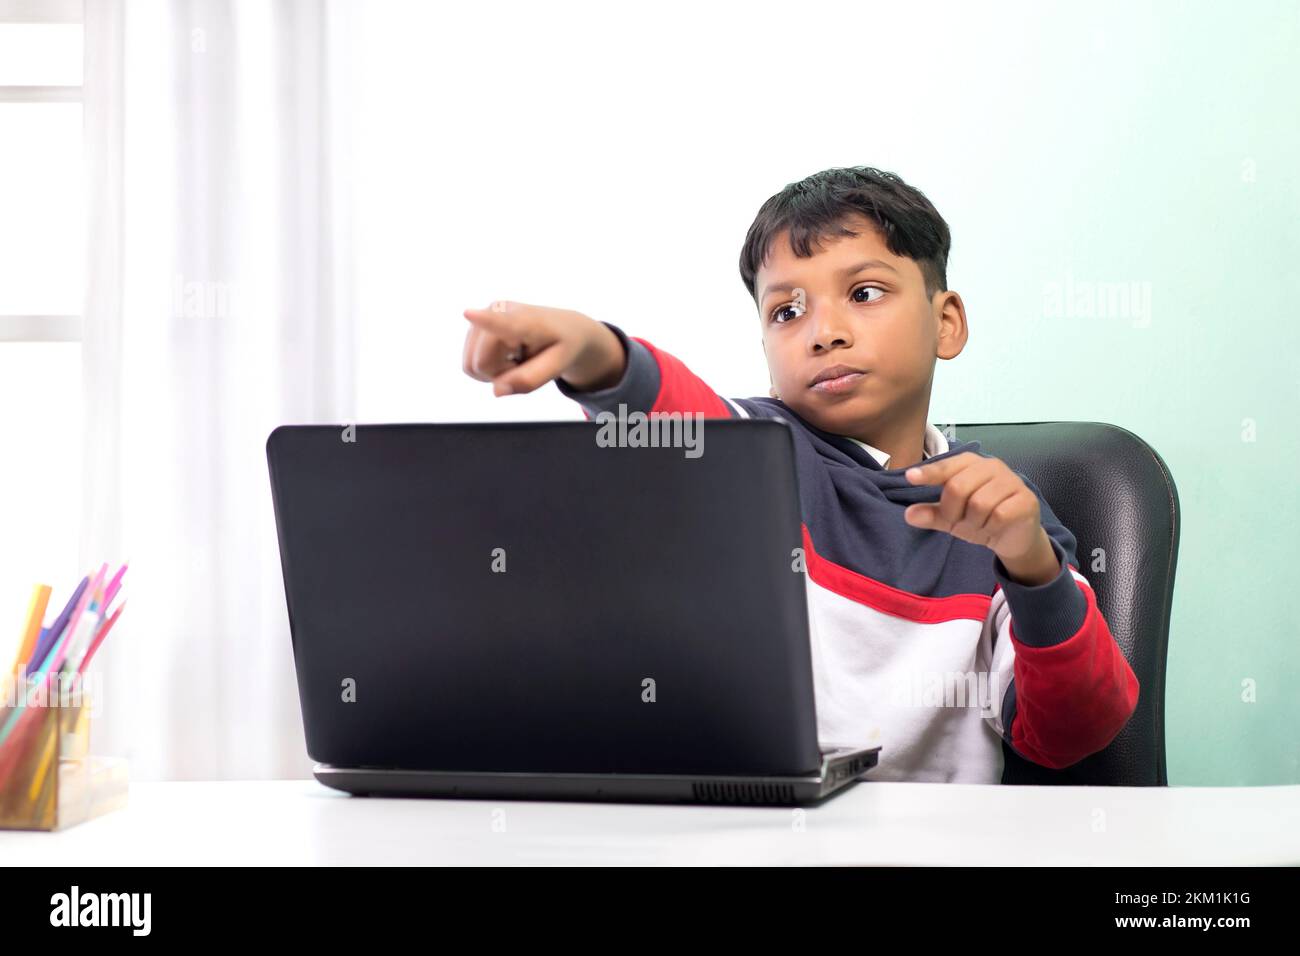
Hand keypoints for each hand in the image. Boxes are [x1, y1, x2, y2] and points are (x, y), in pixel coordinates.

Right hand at [462, 300, 625, 395]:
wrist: (564, 327)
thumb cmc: (563, 345)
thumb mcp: (557, 366)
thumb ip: (529, 380)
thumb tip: (496, 391)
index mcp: (525, 320)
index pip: (501, 321)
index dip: (483, 319)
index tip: (468, 313)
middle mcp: (496, 311)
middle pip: (480, 364)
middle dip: (499, 374)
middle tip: (523, 364)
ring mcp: (482, 317)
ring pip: (471, 365)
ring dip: (493, 372)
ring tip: (516, 359)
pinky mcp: (474, 326)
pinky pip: (469, 363)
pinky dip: (488, 368)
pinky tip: (506, 356)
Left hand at [902, 452, 1058, 582]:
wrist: (1014, 537)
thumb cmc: (980, 519)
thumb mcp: (951, 518)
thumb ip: (932, 514)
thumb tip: (909, 514)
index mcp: (970, 464)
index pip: (946, 466)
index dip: (929, 473)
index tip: (910, 477)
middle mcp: (992, 467)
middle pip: (958, 487)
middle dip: (952, 512)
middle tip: (957, 522)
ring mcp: (1011, 481)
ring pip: (979, 503)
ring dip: (973, 522)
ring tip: (979, 525)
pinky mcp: (1025, 500)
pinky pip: (999, 515)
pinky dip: (990, 527)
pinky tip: (994, 528)